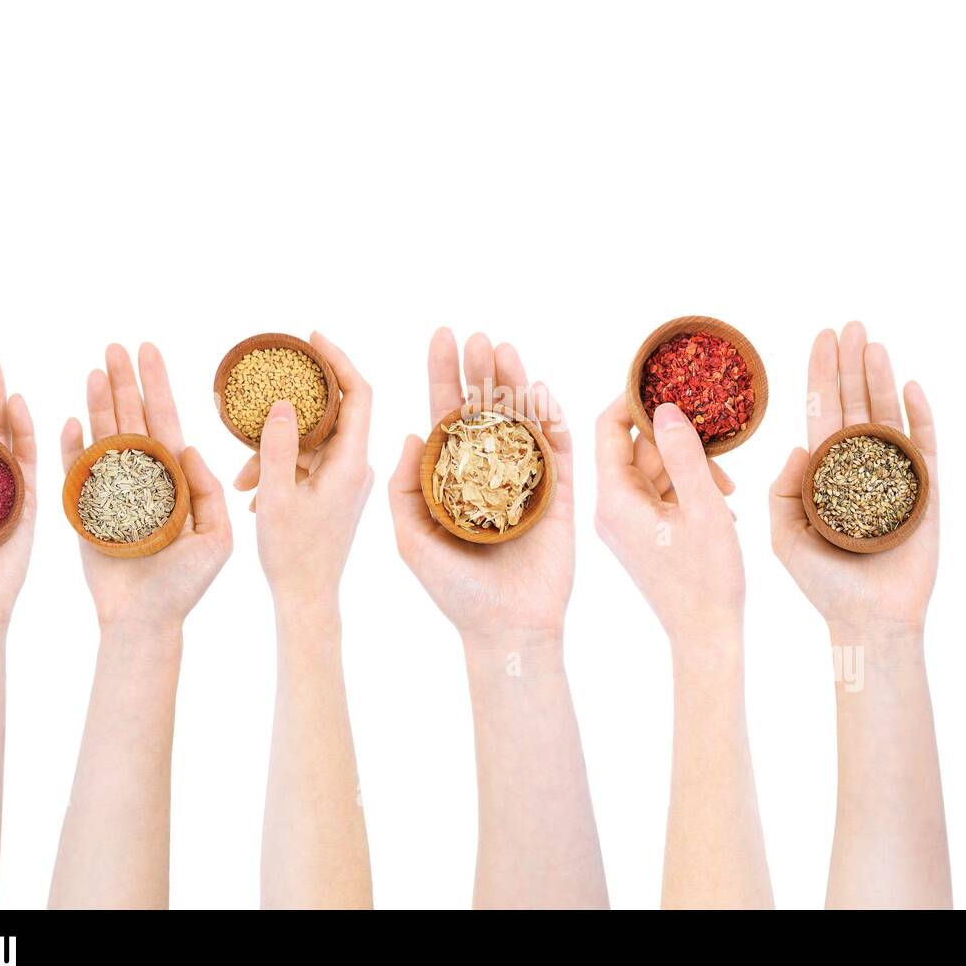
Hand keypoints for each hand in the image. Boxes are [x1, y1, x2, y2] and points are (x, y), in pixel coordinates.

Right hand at [60, 344, 231, 632]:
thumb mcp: (217, 538)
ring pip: (104, 437)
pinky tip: (71, 416)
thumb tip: (189, 447)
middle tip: (116, 345)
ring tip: (96, 367)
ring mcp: (113, 492)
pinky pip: (75, 471)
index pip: (166, 420)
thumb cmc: (187, 586)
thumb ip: (208, 492)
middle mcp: (144, 479)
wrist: (145, 623)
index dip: (157, 385)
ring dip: (100, 402)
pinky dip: (71, 445)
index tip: (148, 350)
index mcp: (176, 479)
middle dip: (126, 381)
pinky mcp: (86, 511)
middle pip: (133, 419)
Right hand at [231, 333, 373, 618]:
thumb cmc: (292, 556)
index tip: (312, 338)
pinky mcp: (335, 495)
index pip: (360, 394)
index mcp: (352, 463)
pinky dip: (280, 470)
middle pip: (331, 415)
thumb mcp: (275, 496)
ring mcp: (348, 481)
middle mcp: (357, 467)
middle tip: (262, 392)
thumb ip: (278, 446)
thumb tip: (284, 402)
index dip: (339, 360)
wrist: (306, 601)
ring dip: (275, 450)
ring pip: (312, 444)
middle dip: (290, 409)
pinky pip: (308, 466)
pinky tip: (251, 492)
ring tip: (242, 479)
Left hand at [387, 329, 572, 645]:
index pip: (448, 413)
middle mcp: (490, 469)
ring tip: (503, 348)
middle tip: (476, 336)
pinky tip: (539, 389)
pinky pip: (559, 447)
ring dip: (514, 381)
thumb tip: (408, 431)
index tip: (442, 336)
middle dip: (481, 369)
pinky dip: (551, 416)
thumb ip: (405, 487)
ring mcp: (527, 478)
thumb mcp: (412, 537)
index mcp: (454, 474)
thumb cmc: (453, 589)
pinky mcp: (561, 492)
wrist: (505, 628)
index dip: (445, 374)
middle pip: (486, 407)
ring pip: (522, 417)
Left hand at [594, 396, 740, 645]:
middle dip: (677, 440)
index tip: (669, 384)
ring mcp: (624, 521)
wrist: (705, 636)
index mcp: (613, 499)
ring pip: (652, 469)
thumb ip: (684, 454)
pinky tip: (721, 503)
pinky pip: (659, 493)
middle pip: (634, 446)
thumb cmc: (707, 579)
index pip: (607, 427)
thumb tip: (665, 406)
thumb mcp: (703, 508)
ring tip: (726, 486)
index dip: (634, 399)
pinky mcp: (640, 532)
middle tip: (717, 446)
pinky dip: (688, 489)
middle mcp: (609, 507)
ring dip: (689, 467)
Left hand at [769, 323, 938, 637]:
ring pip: (886, 415)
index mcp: (824, 471)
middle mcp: (858, 465)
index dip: (821, 374)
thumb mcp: (785, 537)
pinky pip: (923, 446)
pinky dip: (918, 415)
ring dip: (879, 378)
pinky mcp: (924, 491)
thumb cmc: (822, 584)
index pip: (820, 411)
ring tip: (873, 342)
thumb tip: (796, 446)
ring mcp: (892, 474)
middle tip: (850, 324)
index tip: (821, 337)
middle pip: (853, 402)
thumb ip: (781, 493)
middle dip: (850, 362)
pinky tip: (911, 385)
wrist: (869, 619)